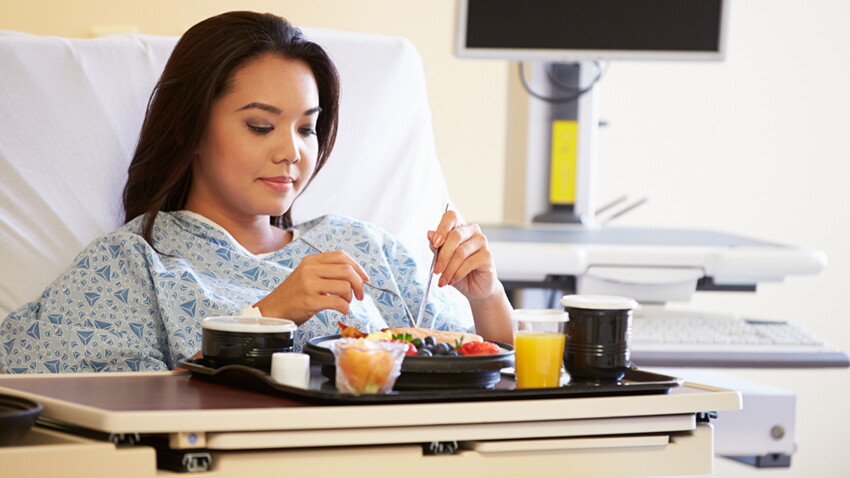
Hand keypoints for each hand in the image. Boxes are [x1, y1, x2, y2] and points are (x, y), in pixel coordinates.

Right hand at [254, 251, 368, 323]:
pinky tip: (342, 310)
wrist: (273, 309)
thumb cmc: (294, 294)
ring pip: (344, 286)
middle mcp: (310, 270)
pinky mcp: (310, 301)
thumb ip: (327, 271)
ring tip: (346, 302)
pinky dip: (345, 308)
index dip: (357, 267)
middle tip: (360, 294)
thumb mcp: (307, 274)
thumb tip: (356, 275)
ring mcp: (309, 285)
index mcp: (311, 261)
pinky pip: (338, 303)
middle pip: (347, 271)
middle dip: (359, 283)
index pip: (341, 256)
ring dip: (350, 297)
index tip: (364, 278)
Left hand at [427, 210, 498, 300]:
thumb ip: (437, 247)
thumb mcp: (443, 259)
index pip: (451, 217)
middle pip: (455, 235)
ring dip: (449, 269)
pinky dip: (457, 273)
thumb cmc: (458, 271)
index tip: (435, 243)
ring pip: (461, 252)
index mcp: (460, 227)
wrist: (474, 287)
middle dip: (443, 255)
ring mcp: (482, 242)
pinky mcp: (488, 256)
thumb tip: (430, 234)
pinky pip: (469, 263)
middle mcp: (473, 231)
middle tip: (436, 270)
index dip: (442, 228)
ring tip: (443, 280)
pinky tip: (452, 280)